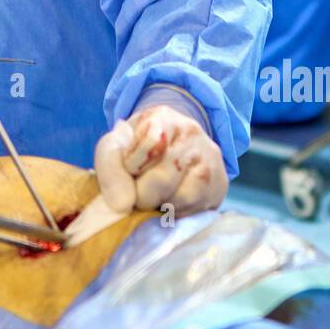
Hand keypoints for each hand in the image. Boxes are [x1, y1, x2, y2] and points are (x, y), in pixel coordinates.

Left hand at [95, 105, 227, 217]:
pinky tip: (171, 200)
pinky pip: (190, 209)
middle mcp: (191, 132)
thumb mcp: (118, 144)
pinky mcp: (220, 184)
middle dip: (142, 193)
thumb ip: (110, 163)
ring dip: (158, 205)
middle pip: (161, 178)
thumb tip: (122, 203)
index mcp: (162, 116)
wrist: (173, 150)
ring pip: (176, 198)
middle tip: (140, 188)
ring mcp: (209, 158)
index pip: (149, 143)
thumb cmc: (139, 148)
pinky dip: (174, 211)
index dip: (130, 167)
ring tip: (156, 195)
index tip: (130, 168)